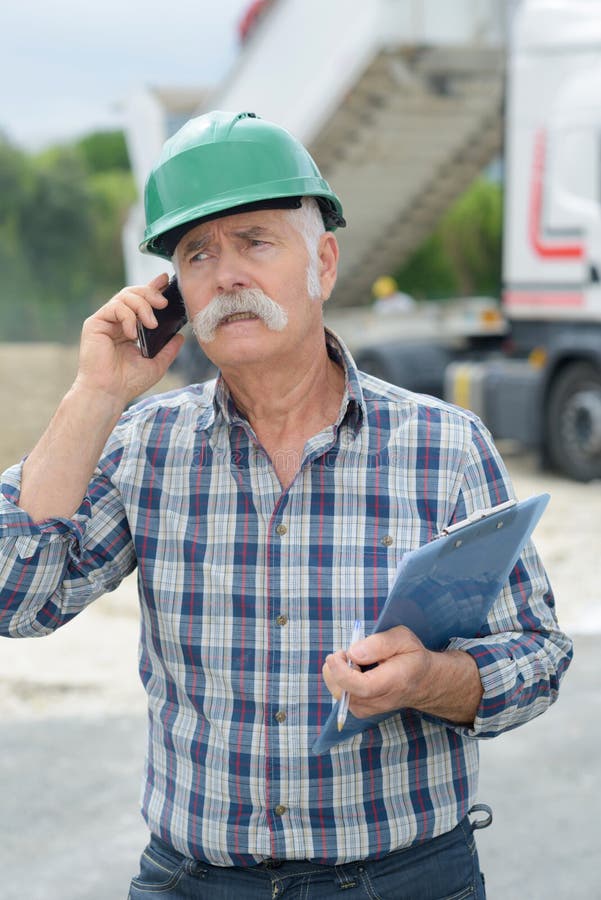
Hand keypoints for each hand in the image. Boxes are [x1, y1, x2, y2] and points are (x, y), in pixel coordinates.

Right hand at [74, 273, 184, 407]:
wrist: (109, 393)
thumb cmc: (129, 382)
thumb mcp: (156, 364)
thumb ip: (169, 349)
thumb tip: (181, 336)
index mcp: (131, 328)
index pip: (142, 301)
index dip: (153, 288)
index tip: (166, 280)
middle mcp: (117, 322)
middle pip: (133, 293)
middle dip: (150, 293)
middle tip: (163, 303)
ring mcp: (106, 321)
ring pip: (125, 296)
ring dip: (142, 306)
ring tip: (151, 324)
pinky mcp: (95, 323)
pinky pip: (114, 307)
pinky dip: (127, 316)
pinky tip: (132, 333)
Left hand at [323, 626, 482, 724]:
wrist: (424, 681)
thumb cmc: (413, 656)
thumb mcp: (403, 638)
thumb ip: (379, 643)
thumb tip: (353, 653)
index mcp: (394, 682)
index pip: (362, 687)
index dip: (342, 672)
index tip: (335, 655)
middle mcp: (380, 701)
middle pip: (344, 693)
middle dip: (335, 670)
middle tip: (345, 653)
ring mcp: (370, 709)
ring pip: (340, 695)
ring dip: (337, 675)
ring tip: (354, 662)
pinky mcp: (362, 710)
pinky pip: (342, 697)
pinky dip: (340, 681)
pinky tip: (354, 672)